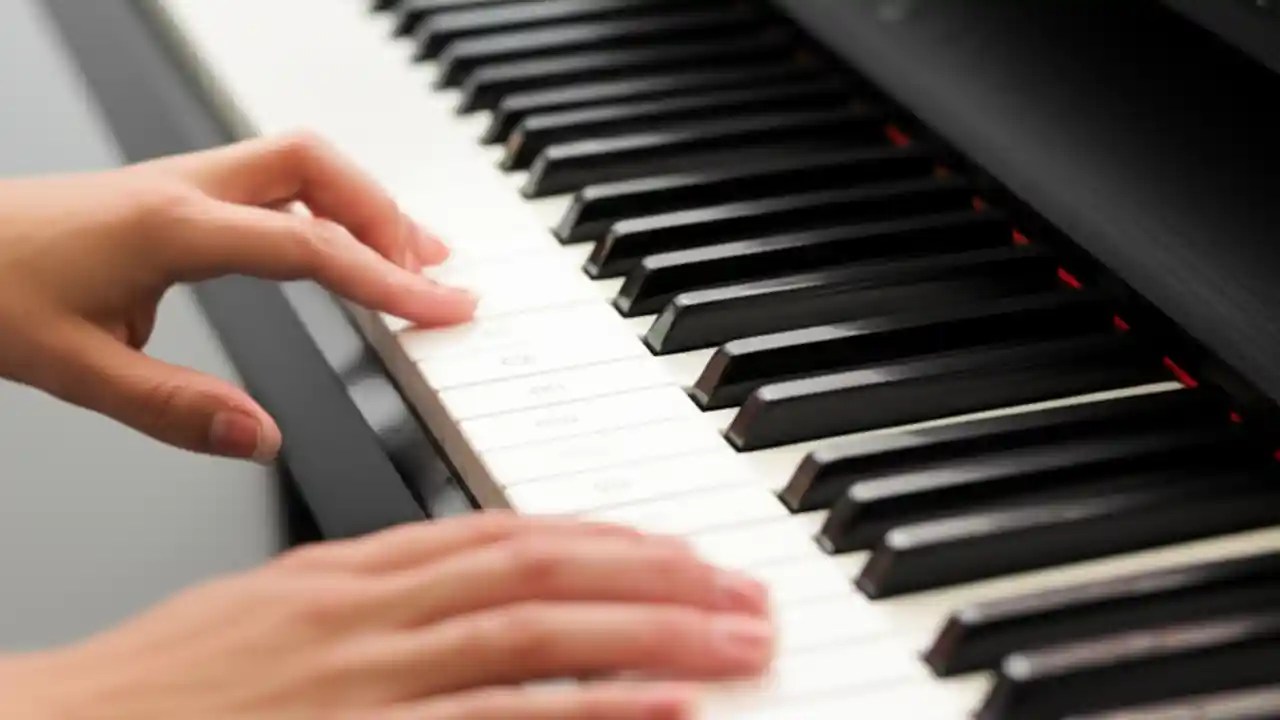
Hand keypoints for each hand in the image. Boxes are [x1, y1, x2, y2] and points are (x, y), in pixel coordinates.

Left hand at [0, 133, 476, 461]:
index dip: (388, 280)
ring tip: (410, 257)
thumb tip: (260, 435)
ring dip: (364, 205)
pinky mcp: (173, 192)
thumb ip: (175, 408)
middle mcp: (187, 188)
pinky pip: (273, 182)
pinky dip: (323, 209)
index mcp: (173, 227)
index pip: (311, 246)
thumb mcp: (74, 368)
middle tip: (432, 277)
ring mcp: (181, 181)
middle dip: (390, 219)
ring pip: (301, 164)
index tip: (442, 307)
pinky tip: (332, 246)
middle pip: (321, 169)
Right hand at [0, 513, 773, 718]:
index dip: (605, 537)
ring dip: (652, 634)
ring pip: (539, 634)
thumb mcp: (271, 611)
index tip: (676, 548)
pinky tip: (663, 708)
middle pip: (544, 571)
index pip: (504, 531)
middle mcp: (368, 613)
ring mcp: (365, 682)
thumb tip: (465, 589)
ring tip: (736, 639)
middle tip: (741, 591)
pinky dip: (589, 713)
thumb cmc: (160, 687)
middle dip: (657, 578)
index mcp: (348, 571)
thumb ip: (371, 594)